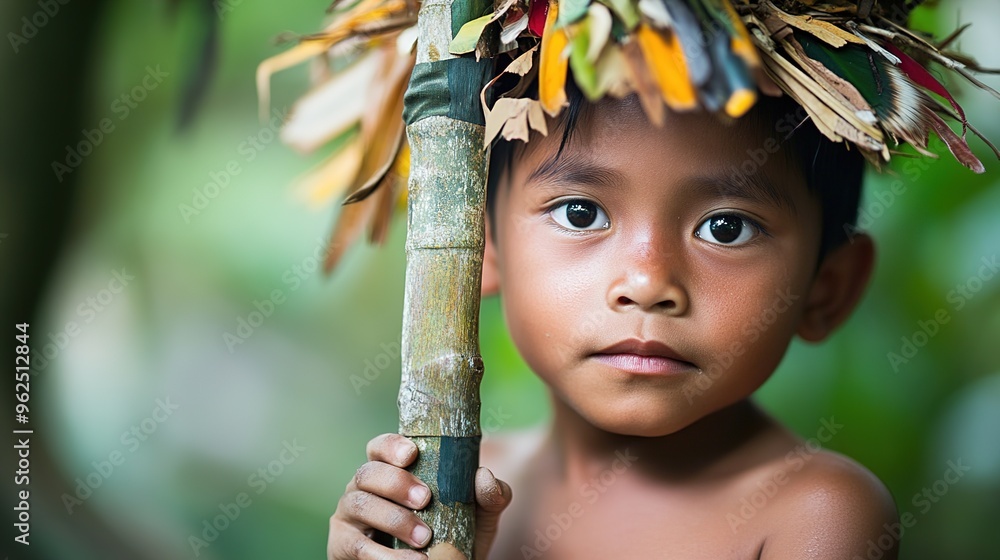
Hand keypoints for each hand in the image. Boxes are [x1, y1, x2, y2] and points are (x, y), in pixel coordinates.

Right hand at [328, 433, 512, 559]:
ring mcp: (350, 516)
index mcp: (391, 471)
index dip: (391, 445)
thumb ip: (489, 496)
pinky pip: (357, 546)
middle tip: (425, 499)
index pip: (380, 447)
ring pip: (359, 504)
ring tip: (424, 538)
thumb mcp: (477, 516)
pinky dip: (386, 556)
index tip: (412, 454)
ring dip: (393, 519)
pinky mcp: (344, 546)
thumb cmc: (452, 536)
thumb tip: (484, 476)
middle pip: (368, 472)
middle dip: (396, 483)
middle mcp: (365, 488)